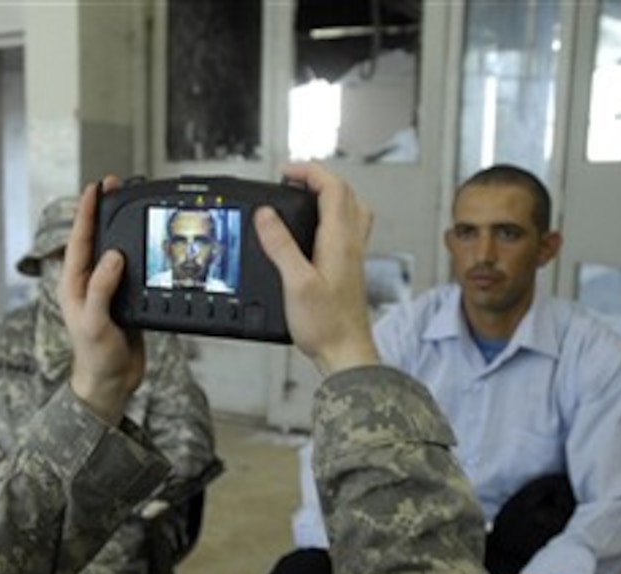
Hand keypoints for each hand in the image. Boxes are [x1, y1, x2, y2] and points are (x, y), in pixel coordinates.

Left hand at [59, 178, 144, 423]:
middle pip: (96, 239)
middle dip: (104, 211)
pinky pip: (131, 271)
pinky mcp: (124, 301)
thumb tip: (112, 256)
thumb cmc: (95, 357)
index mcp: (73, 284)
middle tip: (115, 185)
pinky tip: (148, 243)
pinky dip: (138, 253)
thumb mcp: (95, 321)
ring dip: (122, 228)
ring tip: (131, 205)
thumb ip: (102, 288)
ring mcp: (107, 291)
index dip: (87, 212)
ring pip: (114, 252)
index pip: (79, 240)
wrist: (111, 384)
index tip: (95, 188)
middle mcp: (88, 284)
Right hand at [254, 163, 378, 375]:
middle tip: (292, 181)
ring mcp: (354, 256)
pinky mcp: (350, 269)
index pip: (333, 187)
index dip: (309, 172)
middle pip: (345, 193)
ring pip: (350, 210)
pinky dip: (331, 217)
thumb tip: (266, 215)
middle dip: (318, 178)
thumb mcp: (296, 283)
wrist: (346, 352)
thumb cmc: (327, 325)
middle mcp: (352, 244)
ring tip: (304, 198)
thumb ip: (281, 245)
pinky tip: (314, 231)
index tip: (286, 172)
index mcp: (340, 240)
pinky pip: (347, 229)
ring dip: (329, 195)